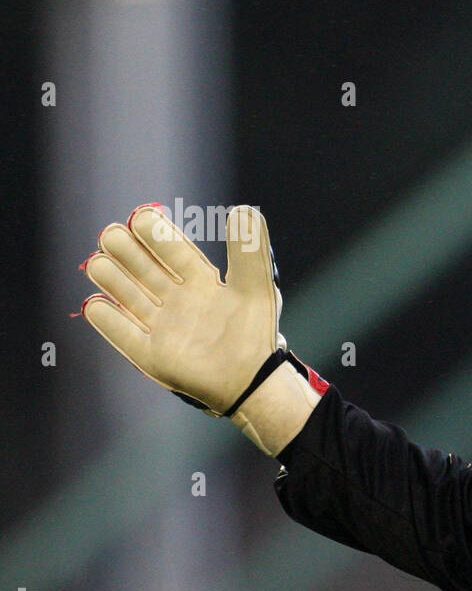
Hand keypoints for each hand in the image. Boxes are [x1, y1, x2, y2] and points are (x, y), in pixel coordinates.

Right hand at [81, 203, 282, 414]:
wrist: (252, 380)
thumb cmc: (256, 334)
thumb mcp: (256, 287)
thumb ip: (249, 251)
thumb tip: (243, 209)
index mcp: (202, 283)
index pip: (173, 251)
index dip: (157, 234)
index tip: (142, 216)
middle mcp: (178, 301)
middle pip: (144, 269)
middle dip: (127, 251)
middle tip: (112, 234)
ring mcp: (163, 327)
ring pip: (128, 295)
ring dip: (112, 278)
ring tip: (99, 262)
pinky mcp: (152, 354)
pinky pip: (122, 334)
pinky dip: (107, 320)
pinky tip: (95, 304)